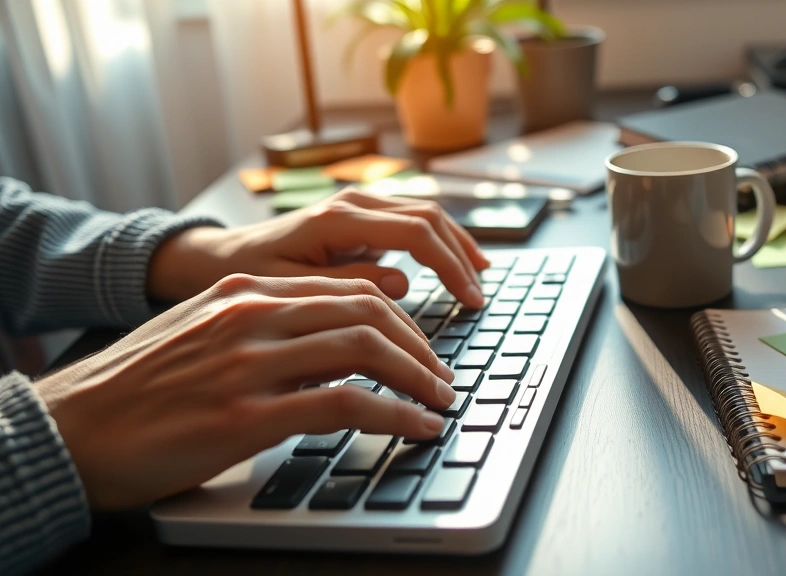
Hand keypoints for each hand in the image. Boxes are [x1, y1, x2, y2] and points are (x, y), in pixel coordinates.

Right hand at [36, 274, 456, 509]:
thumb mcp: (204, 338)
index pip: (347, 289)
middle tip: (442, 377)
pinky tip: (416, 428)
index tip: (422, 349)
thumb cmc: (137, 390)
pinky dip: (395, 415)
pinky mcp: (248, 413)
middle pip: (368, 309)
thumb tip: (330, 359)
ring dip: (418, 376)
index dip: (399, 319)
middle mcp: (253, 313)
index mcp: (246, 291)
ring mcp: (250, 360)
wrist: (70, 429)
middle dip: (420, 344)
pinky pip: (347, 404)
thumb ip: (266, 334)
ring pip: (365, 347)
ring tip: (440, 401)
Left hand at [148, 189, 489, 307]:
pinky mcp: (360, 217)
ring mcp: (357, 206)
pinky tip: (453, 262)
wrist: (220, 258)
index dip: (449, 267)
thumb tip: (402, 287)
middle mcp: (352, 204)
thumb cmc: (250, 278)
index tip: (469, 300)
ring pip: (425, 213)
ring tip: (479, 275)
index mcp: (337, 220)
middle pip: (428, 217)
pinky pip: (410, 221)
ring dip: (456, 243)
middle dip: (461, 256)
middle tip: (479, 295)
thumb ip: (348, 286)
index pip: (415, 234)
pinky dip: (438, 241)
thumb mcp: (292, 291)